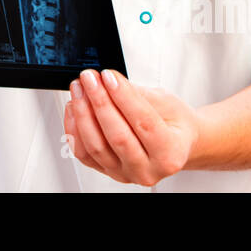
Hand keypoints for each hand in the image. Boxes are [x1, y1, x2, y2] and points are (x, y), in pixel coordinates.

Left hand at [64, 68, 200, 186]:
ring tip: (79, 88)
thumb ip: (138, 95)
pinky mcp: (107, 172)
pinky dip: (74, 129)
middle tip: (89, 78)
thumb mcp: (167, 102)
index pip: (144, 123)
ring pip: (96, 147)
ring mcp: (125, 175)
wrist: (176, 143)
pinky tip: (74, 107)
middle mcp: (148, 170)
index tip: (108, 75)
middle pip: (118, 136)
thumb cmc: (174, 123)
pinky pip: (83, 154)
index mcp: (170, 154)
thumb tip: (108, 81)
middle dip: (99, 102)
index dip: (123, 97)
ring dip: (83, 113)